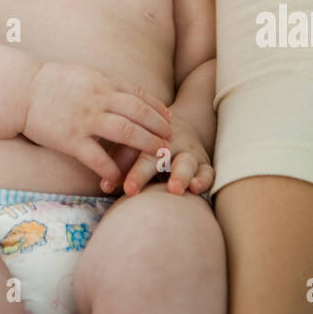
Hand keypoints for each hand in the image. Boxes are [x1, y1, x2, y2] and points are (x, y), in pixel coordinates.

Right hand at [22, 62, 171, 188]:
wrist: (21, 90)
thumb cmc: (51, 83)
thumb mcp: (84, 74)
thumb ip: (106, 84)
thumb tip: (128, 94)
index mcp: (102, 81)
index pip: (138, 94)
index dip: (156, 107)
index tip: (169, 117)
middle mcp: (98, 98)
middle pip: (138, 112)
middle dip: (158, 125)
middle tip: (170, 137)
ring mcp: (85, 119)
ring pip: (126, 132)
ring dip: (146, 144)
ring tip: (158, 154)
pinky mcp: (71, 139)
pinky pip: (97, 157)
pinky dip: (112, 168)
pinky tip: (121, 176)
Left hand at [100, 113, 214, 198]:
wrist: (179, 125)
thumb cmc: (147, 143)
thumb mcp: (133, 147)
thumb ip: (120, 164)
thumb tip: (104, 185)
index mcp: (148, 138)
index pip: (137, 154)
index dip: (131, 171)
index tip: (124, 188)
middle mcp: (170, 144)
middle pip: (158, 157)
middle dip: (144, 172)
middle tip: (133, 188)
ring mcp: (189, 154)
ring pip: (186, 163)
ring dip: (180, 175)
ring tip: (175, 188)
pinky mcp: (204, 164)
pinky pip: (208, 172)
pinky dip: (203, 180)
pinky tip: (196, 188)